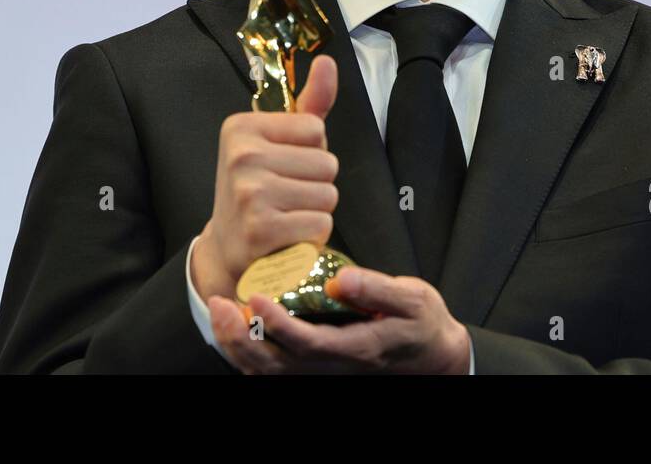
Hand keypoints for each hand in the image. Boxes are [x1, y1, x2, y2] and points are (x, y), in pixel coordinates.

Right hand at [191, 56, 339, 301]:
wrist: (228, 249)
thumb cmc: (260, 189)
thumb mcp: (280, 141)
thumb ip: (309, 103)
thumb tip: (326, 61)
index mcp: (241, 128)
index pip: (316, 129)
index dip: (310, 152)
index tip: (282, 167)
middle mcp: (241, 156)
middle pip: (327, 163)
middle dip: (316, 184)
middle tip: (285, 197)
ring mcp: (249, 193)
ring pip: (328, 195)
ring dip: (315, 211)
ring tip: (286, 216)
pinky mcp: (260, 229)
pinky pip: (320, 224)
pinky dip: (311, 237)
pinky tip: (286, 237)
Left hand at [205, 266, 471, 373]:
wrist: (431, 353)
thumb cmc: (422, 323)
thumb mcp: (412, 299)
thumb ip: (377, 288)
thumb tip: (340, 278)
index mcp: (356, 348)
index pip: (307, 343)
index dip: (277, 323)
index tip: (255, 297)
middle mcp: (333, 367)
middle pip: (276, 365)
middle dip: (242, 336)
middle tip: (219, 303)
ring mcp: (322, 371)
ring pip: (269, 371)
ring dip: (238, 345)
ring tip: (219, 311)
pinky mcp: (315, 367)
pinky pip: (273, 370)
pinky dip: (247, 353)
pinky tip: (234, 328)